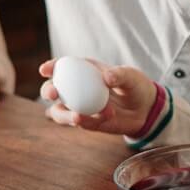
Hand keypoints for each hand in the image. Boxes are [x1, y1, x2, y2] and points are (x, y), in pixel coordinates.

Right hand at [38, 59, 157, 135]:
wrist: (145, 109)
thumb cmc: (135, 86)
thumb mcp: (132, 76)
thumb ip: (120, 74)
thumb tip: (107, 77)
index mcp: (83, 70)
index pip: (62, 67)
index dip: (51, 67)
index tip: (45, 70)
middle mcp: (76, 89)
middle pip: (53, 90)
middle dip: (48, 91)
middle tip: (54, 94)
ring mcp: (79, 107)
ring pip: (60, 112)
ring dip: (65, 115)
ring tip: (78, 117)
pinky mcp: (87, 122)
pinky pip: (81, 123)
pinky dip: (90, 121)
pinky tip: (108, 115)